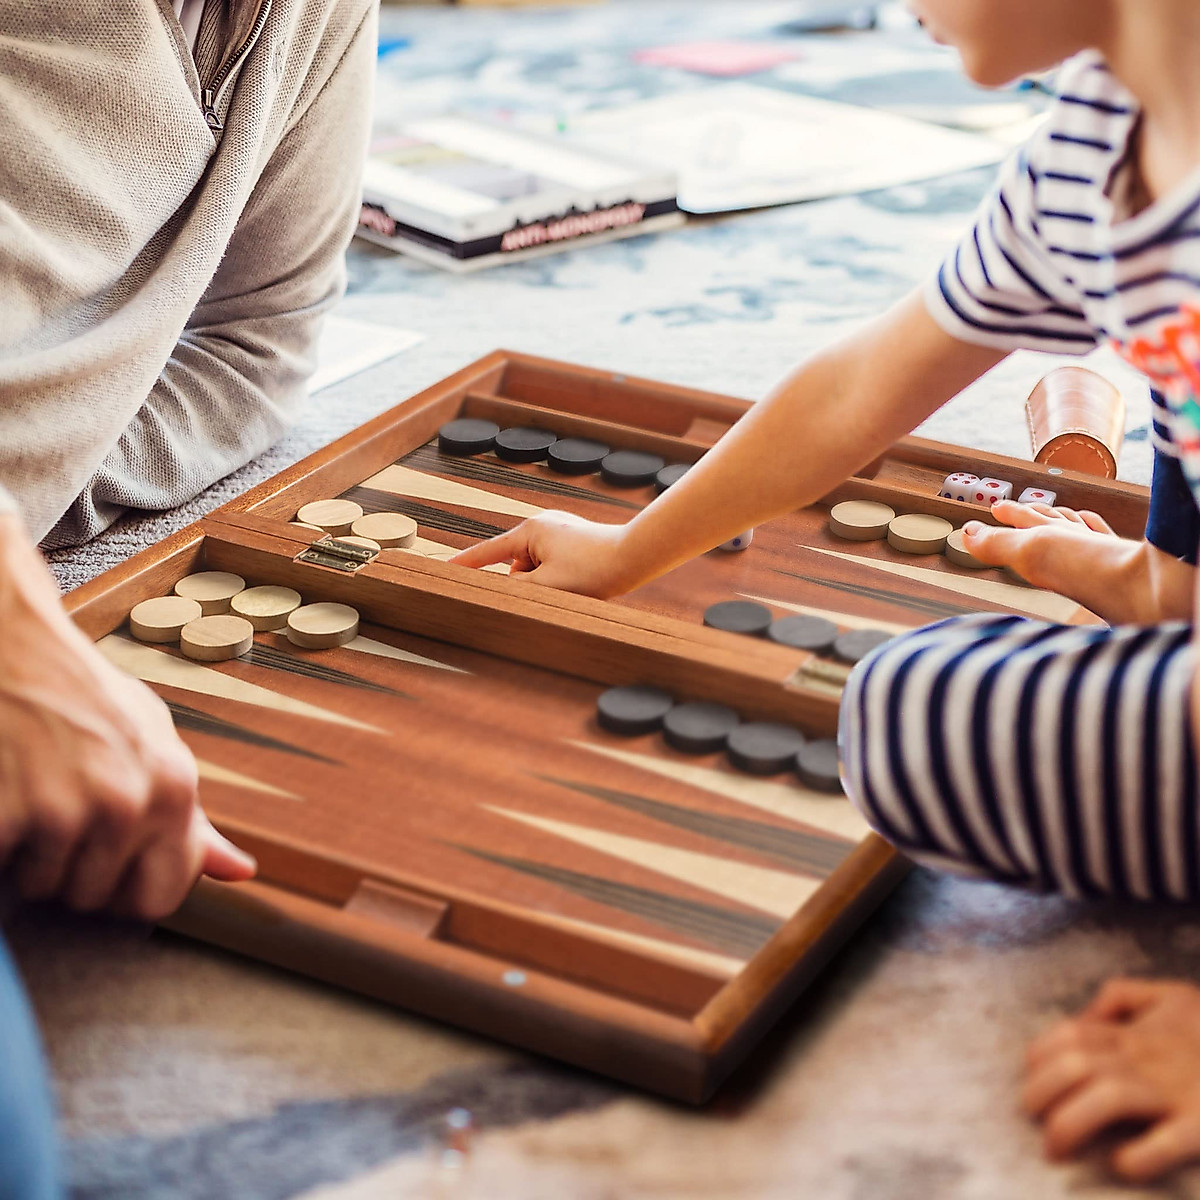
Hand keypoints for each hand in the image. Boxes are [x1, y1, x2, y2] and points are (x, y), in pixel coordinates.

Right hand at [0, 517, 255, 920]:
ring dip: (31, 859)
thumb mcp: (156, 742)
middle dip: (73, 873)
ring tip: (37, 802)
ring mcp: (69, 808)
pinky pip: (2, 868)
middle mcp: (130, 802)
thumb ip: (193, 816)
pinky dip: (0, 846)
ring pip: (45, 889)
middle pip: (96, 899)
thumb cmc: (87, 696)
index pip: (160, 897)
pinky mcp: (13, 812)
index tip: (112, 868)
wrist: (17, 647)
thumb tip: (240, 871)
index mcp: (175, 788)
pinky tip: (10, 801)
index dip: (128, 892)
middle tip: (65, 822)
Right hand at [451, 511, 630, 597]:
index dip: (464, 564)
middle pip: (516, 566)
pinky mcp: (572, 541)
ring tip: (574, 584)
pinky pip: (552, 565)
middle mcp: (541, 525)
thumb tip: (507, 587)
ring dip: (546, 583)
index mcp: (529, 530)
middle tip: (554, 589)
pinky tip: (580, 581)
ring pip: (536, 569)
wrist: (634, 556)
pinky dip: (559, 578)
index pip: (487, 552)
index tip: (442, 570)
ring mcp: (558, 532)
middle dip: (528, 582)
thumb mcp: (547, 585)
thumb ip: (517, 589)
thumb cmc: (594, 568)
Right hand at [959, 500, 1151, 623]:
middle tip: (1014, 509)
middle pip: (1052, 519)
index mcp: (1055, 534)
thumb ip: (997, 545)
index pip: (1025, 519)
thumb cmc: (1093, 572)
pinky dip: (1096, 535)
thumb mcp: (1031, 555)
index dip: (1008, 514)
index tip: (993, 510)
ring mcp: (1106, 552)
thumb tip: (966, 534)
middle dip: (1031, 512)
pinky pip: (1108, 544)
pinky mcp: (1126, 571)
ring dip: (1064, 520)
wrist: (1153, 590)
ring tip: (1056, 517)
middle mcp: (1082, 538)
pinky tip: (1100, 539)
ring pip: (1081, 528)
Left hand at [1024, 978, 1199, 1181]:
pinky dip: (1141, 1154)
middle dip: (1041, 1093)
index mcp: (1138, 1033)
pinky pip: (1170, 1139)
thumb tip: (1084, 1016)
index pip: (1069, 1035)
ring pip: (1108, 1095)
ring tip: (1056, 1149)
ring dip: (1071, 1123)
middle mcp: (1150, 1057)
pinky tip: (1122, 1165)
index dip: (1039, 1059)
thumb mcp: (1172, 996)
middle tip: (1034, 1122)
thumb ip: (1123, 996)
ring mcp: (1178, 1090)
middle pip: (1076, 1064)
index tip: (1032, 1085)